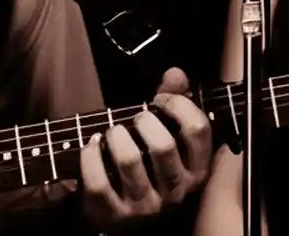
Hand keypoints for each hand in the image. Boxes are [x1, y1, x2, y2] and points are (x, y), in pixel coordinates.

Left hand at [78, 67, 212, 229]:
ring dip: (116, 135)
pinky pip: (99, 181)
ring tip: (113, 132)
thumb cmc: (149, 165)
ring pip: (129, 160)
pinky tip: (92, 145)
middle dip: (144, 121)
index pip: (198, 130)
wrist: (121, 210)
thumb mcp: (167, 134)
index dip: (178, 105)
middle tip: (136, 119)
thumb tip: (175, 74)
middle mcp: (176, 191)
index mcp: (196, 170)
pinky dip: (90, 156)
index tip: (161, 100)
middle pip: (163, 145)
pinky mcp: (115, 214)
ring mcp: (146, 206)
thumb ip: (173, 101)